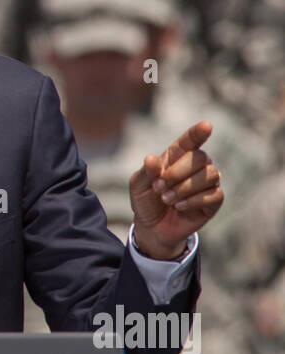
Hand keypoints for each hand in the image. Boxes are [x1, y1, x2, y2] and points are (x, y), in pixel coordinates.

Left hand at [129, 120, 223, 258]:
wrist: (152, 227)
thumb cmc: (146, 200)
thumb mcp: (139, 185)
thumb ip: (147, 172)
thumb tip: (151, 158)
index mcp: (177, 156)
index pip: (190, 141)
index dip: (198, 133)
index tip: (206, 126)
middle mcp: (196, 166)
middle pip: (201, 158)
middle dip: (177, 173)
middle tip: (159, 187)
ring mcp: (207, 183)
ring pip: (210, 175)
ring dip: (185, 188)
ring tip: (168, 199)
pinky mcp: (214, 201)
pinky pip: (214, 195)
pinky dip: (194, 201)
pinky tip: (180, 207)